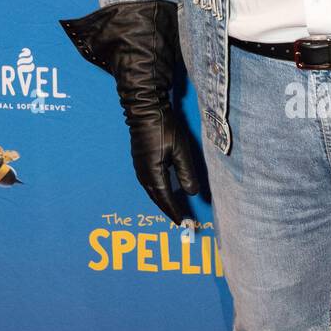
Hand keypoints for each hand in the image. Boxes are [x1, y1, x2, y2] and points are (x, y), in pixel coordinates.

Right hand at [124, 98, 200, 226]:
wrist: (145, 108)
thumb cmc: (164, 127)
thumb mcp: (180, 150)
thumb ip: (186, 173)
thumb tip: (191, 193)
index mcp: (153, 172)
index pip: (165, 198)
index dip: (174, 211)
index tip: (182, 222)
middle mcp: (143, 173)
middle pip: (156, 197)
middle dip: (168, 210)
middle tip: (179, 220)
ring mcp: (139, 166)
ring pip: (151, 190)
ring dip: (161, 201)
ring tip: (173, 209)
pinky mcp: (139, 160)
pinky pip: (148, 182)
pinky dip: (157, 191)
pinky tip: (163, 191)